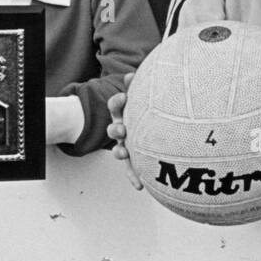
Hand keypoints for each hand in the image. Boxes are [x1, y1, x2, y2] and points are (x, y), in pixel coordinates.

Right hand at [106, 76, 142, 190]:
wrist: (146, 127)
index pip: (116, 104)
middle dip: (115, 129)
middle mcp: (121, 128)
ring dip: (119, 152)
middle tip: (121, 129)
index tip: (124, 97)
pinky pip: (131, 169)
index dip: (118, 101)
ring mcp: (125, 144)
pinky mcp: (133, 160)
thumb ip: (138, 86)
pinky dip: (133, 177)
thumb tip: (132, 74)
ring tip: (124, 153)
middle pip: (114, 128)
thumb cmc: (144, 109)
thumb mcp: (142, 97)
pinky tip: (140, 186)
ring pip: (118, 149)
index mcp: (123, 112)